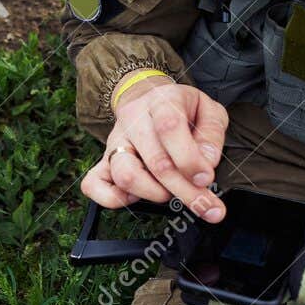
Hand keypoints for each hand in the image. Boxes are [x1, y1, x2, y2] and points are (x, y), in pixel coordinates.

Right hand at [81, 76, 226, 220]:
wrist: (147, 98)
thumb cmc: (181, 109)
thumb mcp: (208, 109)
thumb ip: (211, 134)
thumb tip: (206, 164)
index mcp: (162, 101)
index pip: (169, 127)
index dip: (189, 158)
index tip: (205, 178)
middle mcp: (134, 121)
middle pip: (155, 161)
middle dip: (185, 190)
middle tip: (206, 205)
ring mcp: (116, 142)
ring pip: (125, 175)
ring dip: (154, 194)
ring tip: (170, 194)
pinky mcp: (103, 161)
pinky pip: (93, 185)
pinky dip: (113, 200)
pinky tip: (137, 198)